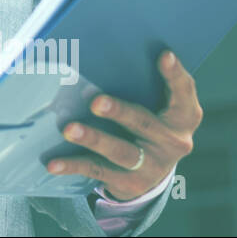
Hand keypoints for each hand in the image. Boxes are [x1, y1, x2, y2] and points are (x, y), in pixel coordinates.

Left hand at [46, 49, 201, 200]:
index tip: (164, 54)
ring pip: (120, 151)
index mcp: (183, 117)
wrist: (152, 174)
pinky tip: (53, 164)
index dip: (175, 75)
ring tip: (69, 130)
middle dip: (119, 112)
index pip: (183, 93)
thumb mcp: (155, 106)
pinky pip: (97, 171)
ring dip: (93, 139)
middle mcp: (173, 142)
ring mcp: (152, 165)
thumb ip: (142, 85)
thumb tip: (102, 54)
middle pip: (144, 123)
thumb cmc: (148, 123)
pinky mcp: (130, 183)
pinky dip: (73, 165)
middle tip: (96, 101)